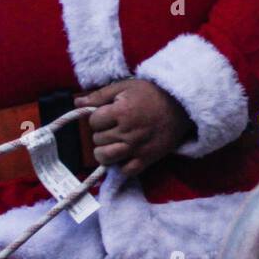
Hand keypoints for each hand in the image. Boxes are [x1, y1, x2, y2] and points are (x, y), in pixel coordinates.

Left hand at [74, 79, 194, 177]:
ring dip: (105, 151)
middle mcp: (128, 131)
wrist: (182, 105)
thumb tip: (76, 102)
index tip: (108, 114)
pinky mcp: (147, 159)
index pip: (93, 121)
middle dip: (102, 133)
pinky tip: (125, 154)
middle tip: (114, 126)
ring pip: (106, 157)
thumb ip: (100, 95)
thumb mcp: (125, 87)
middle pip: (98, 139)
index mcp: (121, 111)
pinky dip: (121, 165)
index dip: (98, 117)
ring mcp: (137, 147)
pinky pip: (125, 171)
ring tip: (113, 143)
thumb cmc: (152, 93)